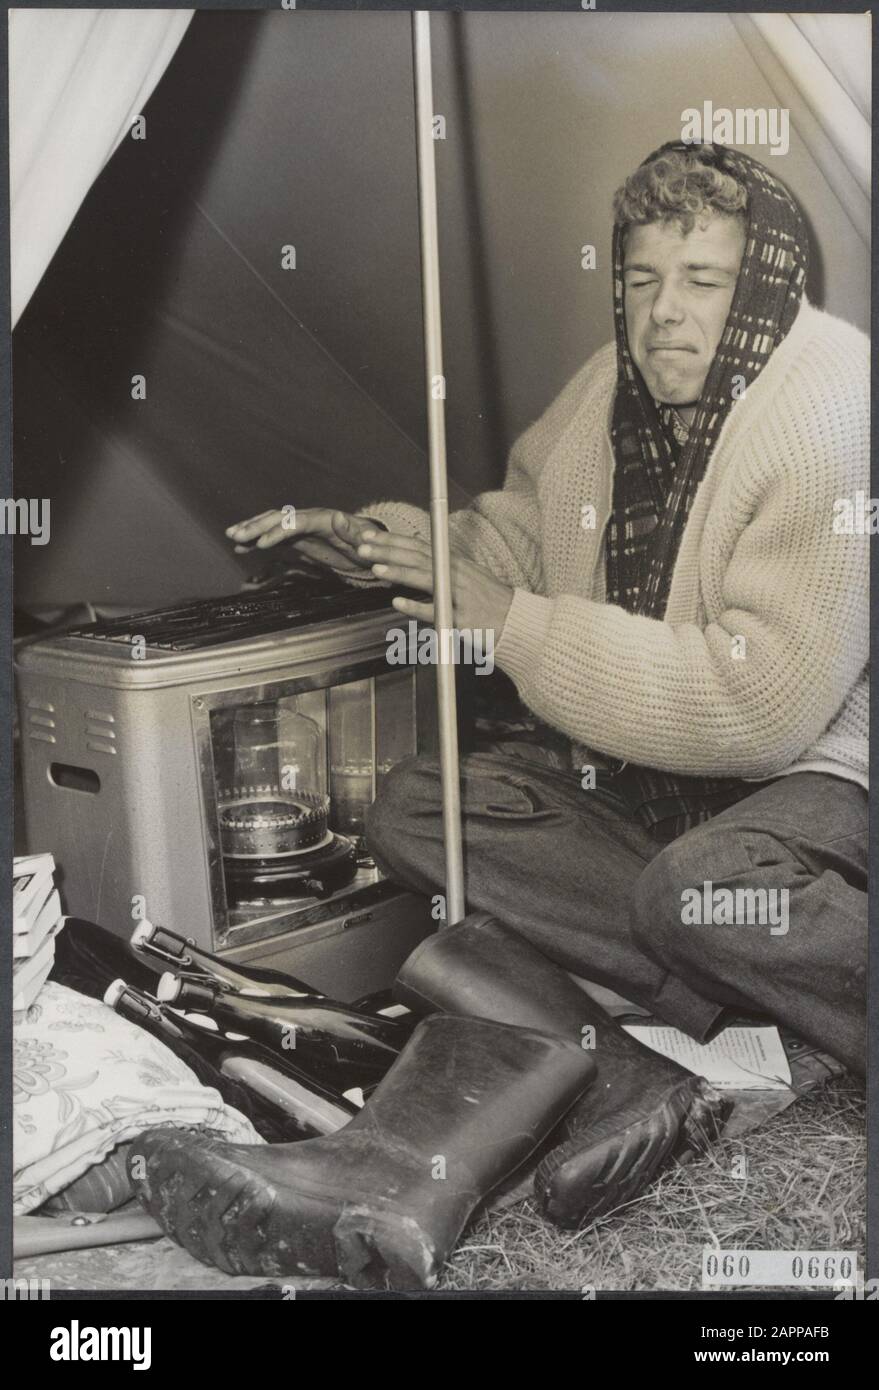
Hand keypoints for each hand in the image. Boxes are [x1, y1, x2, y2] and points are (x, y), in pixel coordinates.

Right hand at [225, 508, 376, 573]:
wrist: (373, 549)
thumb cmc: (372, 546)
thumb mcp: (368, 542)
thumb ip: (352, 530)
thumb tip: (337, 515)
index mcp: (325, 520)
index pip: (297, 522)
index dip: (279, 531)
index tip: (263, 544)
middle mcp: (309, 520)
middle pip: (278, 520)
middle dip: (256, 527)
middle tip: (235, 536)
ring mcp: (302, 529)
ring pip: (272, 524)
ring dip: (251, 529)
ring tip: (231, 536)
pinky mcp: (299, 539)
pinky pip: (274, 538)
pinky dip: (257, 541)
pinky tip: (241, 547)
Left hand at [356, 531, 512, 640]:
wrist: (517, 621)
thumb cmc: (488, 600)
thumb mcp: (466, 575)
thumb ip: (441, 565)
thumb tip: (413, 554)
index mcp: (455, 562)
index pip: (419, 545)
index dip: (393, 539)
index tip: (370, 536)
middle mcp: (457, 573)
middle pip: (419, 557)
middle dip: (389, 551)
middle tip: (363, 547)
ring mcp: (460, 595)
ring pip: (427, 579)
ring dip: (400, 572)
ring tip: (376, 569)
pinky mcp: (463, 619)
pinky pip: (437, 612)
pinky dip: (416, 607)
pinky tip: (398, 603)